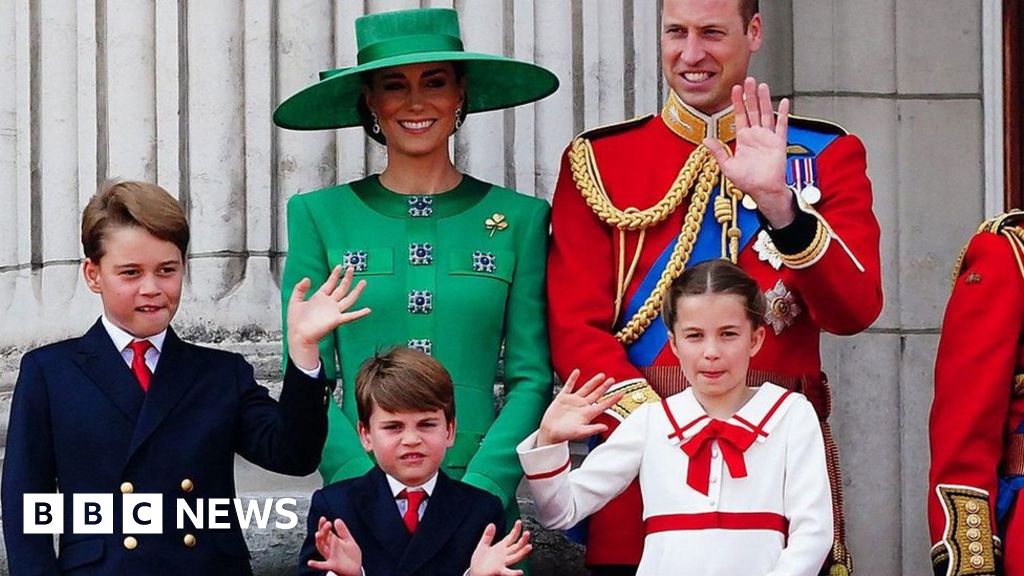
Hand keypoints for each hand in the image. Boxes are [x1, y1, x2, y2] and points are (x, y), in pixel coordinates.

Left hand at [287, 266, 370, 370]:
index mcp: (319, 298)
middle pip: (341, 288)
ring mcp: (334, 311)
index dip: (335, 275)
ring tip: (363, 282)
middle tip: (352, 268)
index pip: (330, 283)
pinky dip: (359, 313)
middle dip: (347, 278)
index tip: (339, 267)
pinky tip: (367, 310)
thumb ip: (299, 288)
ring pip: (348, 299)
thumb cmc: (296, 322)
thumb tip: (307, 278)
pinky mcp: (336, 320)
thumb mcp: (295, 301)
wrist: (298, 335)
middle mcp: (329, 304)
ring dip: (356, 291)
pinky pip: (350, 316)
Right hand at [307, 517, 362, 575]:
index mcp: (333, 542)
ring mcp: (330, 557)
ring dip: (319, 541)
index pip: (326, 532)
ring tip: (318, 534)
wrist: (356, 569)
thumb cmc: (350, 555)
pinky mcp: (332, 565)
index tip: (323, 518)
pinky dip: (316, 565)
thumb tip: (337, 519)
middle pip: (323, 538)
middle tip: (327, 523)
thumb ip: (343, 531)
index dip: (323, 525)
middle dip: (323, 530)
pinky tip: (310, 563)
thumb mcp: (348, 540)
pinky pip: (322, 566)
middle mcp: (329, 549)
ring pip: (321, 548)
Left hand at [469, 521, 531, 575]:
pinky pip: (508, 573)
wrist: (475, 574)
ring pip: (516, 557)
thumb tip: (491, 524)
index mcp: (501, 548)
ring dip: (523, 553)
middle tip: (527, 533)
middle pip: (517, 546)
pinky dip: (514, 573)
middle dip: (523, 540)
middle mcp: (504, 556)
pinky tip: (520, 572)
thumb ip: (488, 536)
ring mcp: (503, 564)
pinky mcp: (499, 572)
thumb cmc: (479, 563)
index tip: (519, 522)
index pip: (511, 538)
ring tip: (529, 547)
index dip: (516, 530)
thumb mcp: (482, 546)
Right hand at [537, 370, 620, 445]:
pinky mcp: (562, 398)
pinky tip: (577, 372)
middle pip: (596, 395)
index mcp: (587, 414)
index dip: (613, 399)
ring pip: (585, 389)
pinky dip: (572, 379)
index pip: (603, 405)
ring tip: (601, 375)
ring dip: (593, 382)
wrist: (549, 433)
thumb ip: (592, 429)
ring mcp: (573, 401)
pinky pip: (568, 386)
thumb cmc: (564, 435)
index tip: (622, 394)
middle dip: (605, 387)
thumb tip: (605, 427)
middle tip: (612, 380)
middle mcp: (582, 406)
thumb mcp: (579, 432)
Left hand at [705, 77, 793, 228]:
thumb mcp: (727, 166)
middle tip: (749, 79)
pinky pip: (782, 125)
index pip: (739, 115)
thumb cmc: (747, 181)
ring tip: (762, 85)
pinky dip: (783, 114)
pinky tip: (784, 102)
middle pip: (753, 110)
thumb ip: (717, 152)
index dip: (737, 102)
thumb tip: (704, 140)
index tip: (735, 89)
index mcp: (744, 139)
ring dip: (764, 100)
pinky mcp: (779, 142)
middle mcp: (756, 135)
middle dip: (750, 95)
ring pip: (766, 113)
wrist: (763, 190)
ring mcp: (768, 137)